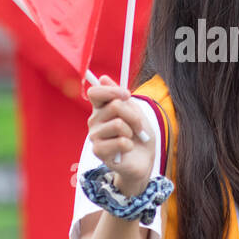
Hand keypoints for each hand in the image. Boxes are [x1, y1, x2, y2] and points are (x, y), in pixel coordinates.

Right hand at [85, 74, 155, 197]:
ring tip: (131, 139)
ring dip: (132, 132)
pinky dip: (130, 145)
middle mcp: (94, 121)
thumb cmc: (139, 135)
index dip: (112, 90)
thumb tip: (103, 78)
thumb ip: (121, 97)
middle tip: (138, 126)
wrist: (144, 160)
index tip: (127, 95)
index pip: (95, 92)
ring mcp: (95, 136)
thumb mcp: (136, 112)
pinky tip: (127, 150)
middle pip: (115, 106)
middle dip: (134, 115)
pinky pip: (121, 141)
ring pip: (119, 124)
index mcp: (101, 109)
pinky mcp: (99, 152)